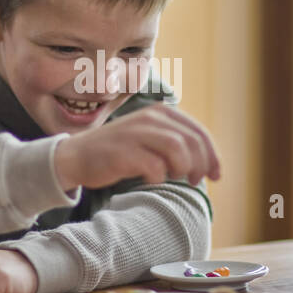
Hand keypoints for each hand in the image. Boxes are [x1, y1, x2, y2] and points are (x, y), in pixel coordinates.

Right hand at [53, 104, 220, 191]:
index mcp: (161, 113)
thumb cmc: (119, 151)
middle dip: (200, 164)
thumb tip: (207, 163)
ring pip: (176, 149)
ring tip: (173, 177)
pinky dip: (158, 176)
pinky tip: (150, 179)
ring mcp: (135, 134)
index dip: (212, 156)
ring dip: (181, 168)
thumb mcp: (150, 138)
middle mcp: (149, 118)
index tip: (216, 176)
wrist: (77, 156)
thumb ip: (175, 142)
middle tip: (194, 180)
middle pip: (191, 141)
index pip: (198, 132)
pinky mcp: (122, 152)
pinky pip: (153, 166)